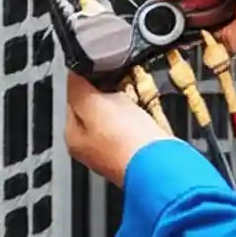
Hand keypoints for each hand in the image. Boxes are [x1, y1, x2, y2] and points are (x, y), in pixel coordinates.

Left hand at [65, 71, 171, 186]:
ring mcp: (116, 150)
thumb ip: (78, 86)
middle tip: (120, 87)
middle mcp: (92, 148)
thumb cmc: (126, 142)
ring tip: (135, 100)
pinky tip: (147, 114)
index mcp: (74, 138)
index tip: (100, 72)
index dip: (87, 80)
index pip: (72, 98)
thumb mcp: (94, 105)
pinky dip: (142, 114)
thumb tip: (72, 72)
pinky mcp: (139, 149)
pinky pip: (137, 123)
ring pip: (118, 113)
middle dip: (109, 92)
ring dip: (127, 102)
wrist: (163, 164)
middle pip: (95, 106)